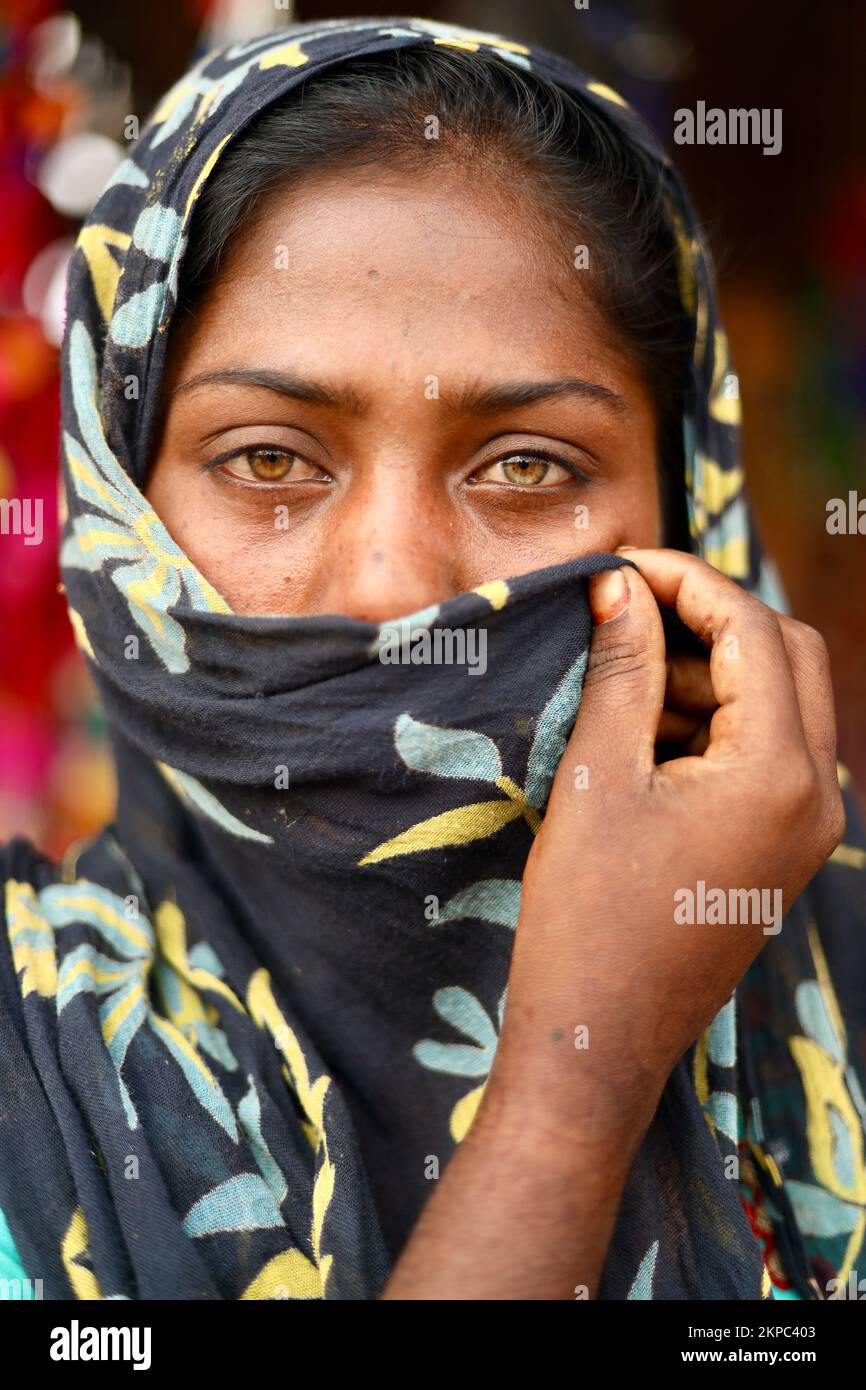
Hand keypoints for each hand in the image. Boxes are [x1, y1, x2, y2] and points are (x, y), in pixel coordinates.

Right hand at [486, 547, 844, 1142]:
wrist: (601, 1040)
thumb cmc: (588, 916)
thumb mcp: (597, 780)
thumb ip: (621, 670)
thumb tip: (621, 584)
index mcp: (778, 772)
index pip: (752, 630)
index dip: (686, 581)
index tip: (621, 565)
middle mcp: (817, 795)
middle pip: (788, 654)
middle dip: (711, 618)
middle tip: (629, 611)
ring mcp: (809, 826)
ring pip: (782, 701)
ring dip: (711, 671)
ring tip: (623, 680)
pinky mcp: (784, 847)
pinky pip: (769, 752)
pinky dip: (716, 722)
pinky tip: (645, 733)